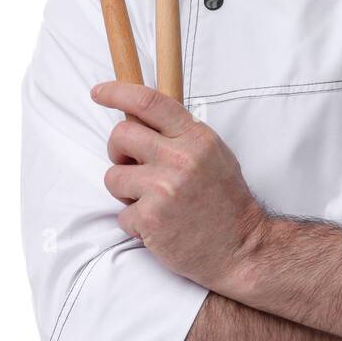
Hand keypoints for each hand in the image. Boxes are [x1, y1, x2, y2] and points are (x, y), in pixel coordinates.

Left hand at [91, 81, 266, 288]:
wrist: (242, 248)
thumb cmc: (226, 202)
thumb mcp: (214, 155)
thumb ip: (182, 134)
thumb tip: (142, 117)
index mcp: (196, 137)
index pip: (148, 101)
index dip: (117, 92)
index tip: (99, 93)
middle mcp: (180, 158)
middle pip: (121, 134)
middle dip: (118, 151)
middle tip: (132, 167)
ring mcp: (164, 187)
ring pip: (112, 176)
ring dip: (125, 192)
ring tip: (152, 203)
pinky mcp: (151, 218)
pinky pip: (121, 213)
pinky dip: (135, 224)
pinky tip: (159, 227)